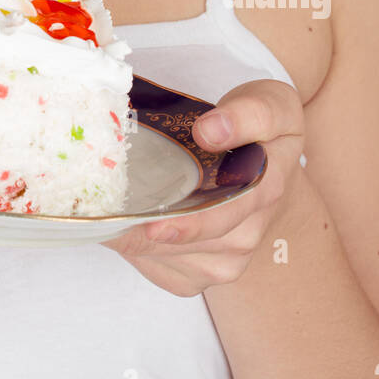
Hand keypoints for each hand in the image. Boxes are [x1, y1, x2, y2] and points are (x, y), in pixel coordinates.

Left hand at [101, 79, 304, 295]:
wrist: (274, 164)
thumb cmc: (262, 129)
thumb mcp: (269, 105)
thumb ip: (245, 115)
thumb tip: (210, 132)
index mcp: (264, 191)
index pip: (223, 215)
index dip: (185, 225)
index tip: (151, 225)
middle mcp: (247, 234)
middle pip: (184, 242)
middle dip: (141, 225)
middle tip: (103, 203)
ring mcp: (227, 259)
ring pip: (165, 257)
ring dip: (134, 236)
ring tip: (111, 203)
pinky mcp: (204, 273)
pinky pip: (160, 268)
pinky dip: (136, 249)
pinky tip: (127, 221)